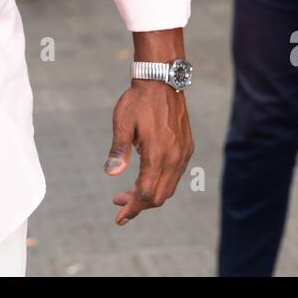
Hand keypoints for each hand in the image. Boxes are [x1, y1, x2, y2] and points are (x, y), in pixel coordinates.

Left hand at [105, 80, 193, 224]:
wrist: (162, 80)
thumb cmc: (138, 100)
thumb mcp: (123, 122)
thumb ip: (118, 149)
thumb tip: (111, 173)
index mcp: (158, 154)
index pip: (145, 193)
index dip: (132, 209)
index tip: (119, 218)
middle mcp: (174, 158)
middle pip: (158, 196)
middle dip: (138, 205)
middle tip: (118, 202)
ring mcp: (183, 153)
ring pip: (168, 188)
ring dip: (149, 195)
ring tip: (128, 193)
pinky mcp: (186, 147)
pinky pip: (175, 175)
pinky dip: (160, 184)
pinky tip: (146, 178)